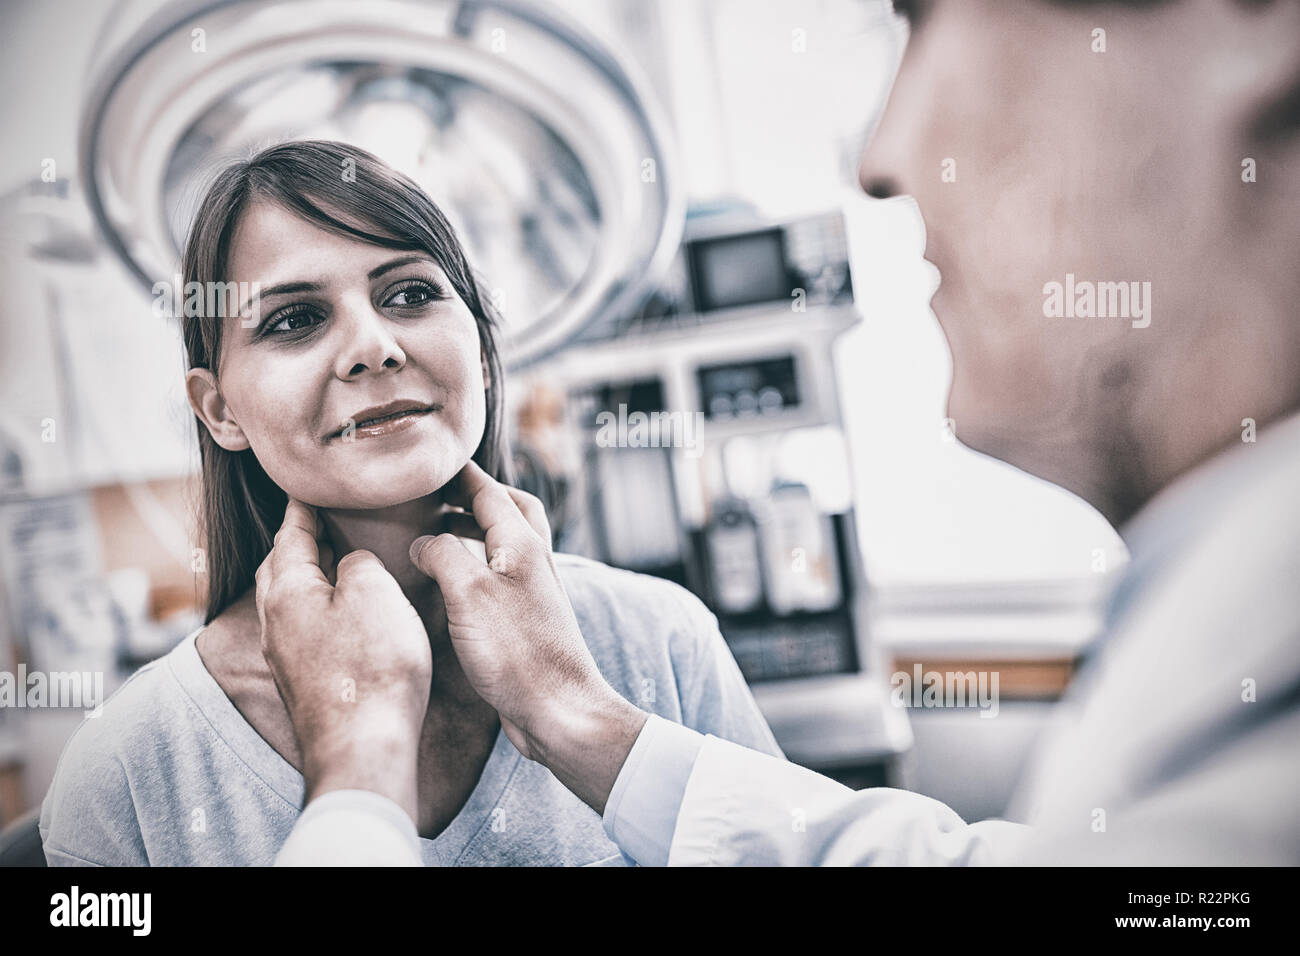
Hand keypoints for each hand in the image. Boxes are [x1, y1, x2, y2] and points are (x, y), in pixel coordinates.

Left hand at [256, 498, 431, 821]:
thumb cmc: (371, 669)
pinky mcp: (304, 684)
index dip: (303, 508)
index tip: (307, 488)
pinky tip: (339, 616)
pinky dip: (316, 609)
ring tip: (330, 563)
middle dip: (295, 543)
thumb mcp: (375, 593)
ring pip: (287, 602)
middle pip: (279, 569)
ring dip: (305, 578)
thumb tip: (351, 564)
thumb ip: (359, 564)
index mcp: (286, 591)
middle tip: (316, 522)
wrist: (363, 748)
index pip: (290, 535)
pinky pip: (302, 631)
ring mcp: (285, 658)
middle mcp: (275, 623)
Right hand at [411, 461, 646, 812]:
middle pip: (512, 510)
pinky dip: (478, 567)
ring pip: (507, 544)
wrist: (558, 710)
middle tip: (441, 495)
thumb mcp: (468, 593)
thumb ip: (442, 555)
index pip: (490, 491)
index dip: (460, 474)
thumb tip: (422, 541)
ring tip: (438, 534)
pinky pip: (501, 578)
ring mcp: (533, 593)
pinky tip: (453, 585)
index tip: (431, 461)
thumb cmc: (517, 652)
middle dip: (478, 496)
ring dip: (476, 531)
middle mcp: (533, 563)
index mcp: (523, 545)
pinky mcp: (527, 622)